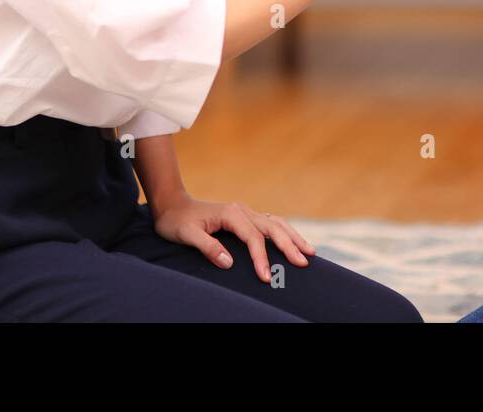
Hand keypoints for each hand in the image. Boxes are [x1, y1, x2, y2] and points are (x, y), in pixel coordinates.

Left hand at [150, 195, 315, 282]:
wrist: (172, 205)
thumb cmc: (176, 221)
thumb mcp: (186, 235)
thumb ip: (207, 247)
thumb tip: (229, 263)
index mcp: (232, 214)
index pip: (254, 238)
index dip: (261, 258)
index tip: (265, 277)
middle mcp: (243, 211)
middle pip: (273, 228)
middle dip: (290, 246)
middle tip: (303, 263)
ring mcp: (246, 213)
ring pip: (277, 224)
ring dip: (293, 237)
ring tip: (310, 252)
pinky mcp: (246, 218)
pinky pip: (271, 224)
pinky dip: (286, 233)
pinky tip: (293, 242)